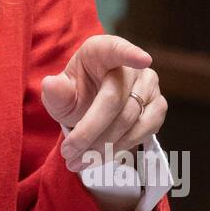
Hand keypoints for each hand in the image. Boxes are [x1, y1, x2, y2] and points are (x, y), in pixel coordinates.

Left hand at [40, 35, 165, 172]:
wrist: (90, 110)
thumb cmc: (75, 96)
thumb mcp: (59, 96)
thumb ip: (55, 92)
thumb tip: (52, 85)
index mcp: (101, 51)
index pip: (117, 49)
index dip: (130, 53)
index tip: (143, 59)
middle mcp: (130, 66)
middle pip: (115, 101)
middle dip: (90, 132)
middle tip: (70, 154)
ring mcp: (149, 85)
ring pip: (130, 119)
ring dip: (104, 146)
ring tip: (81, 161)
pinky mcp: (158, 106)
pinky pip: (144, 130)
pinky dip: (121, 147)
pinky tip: (103, 156)